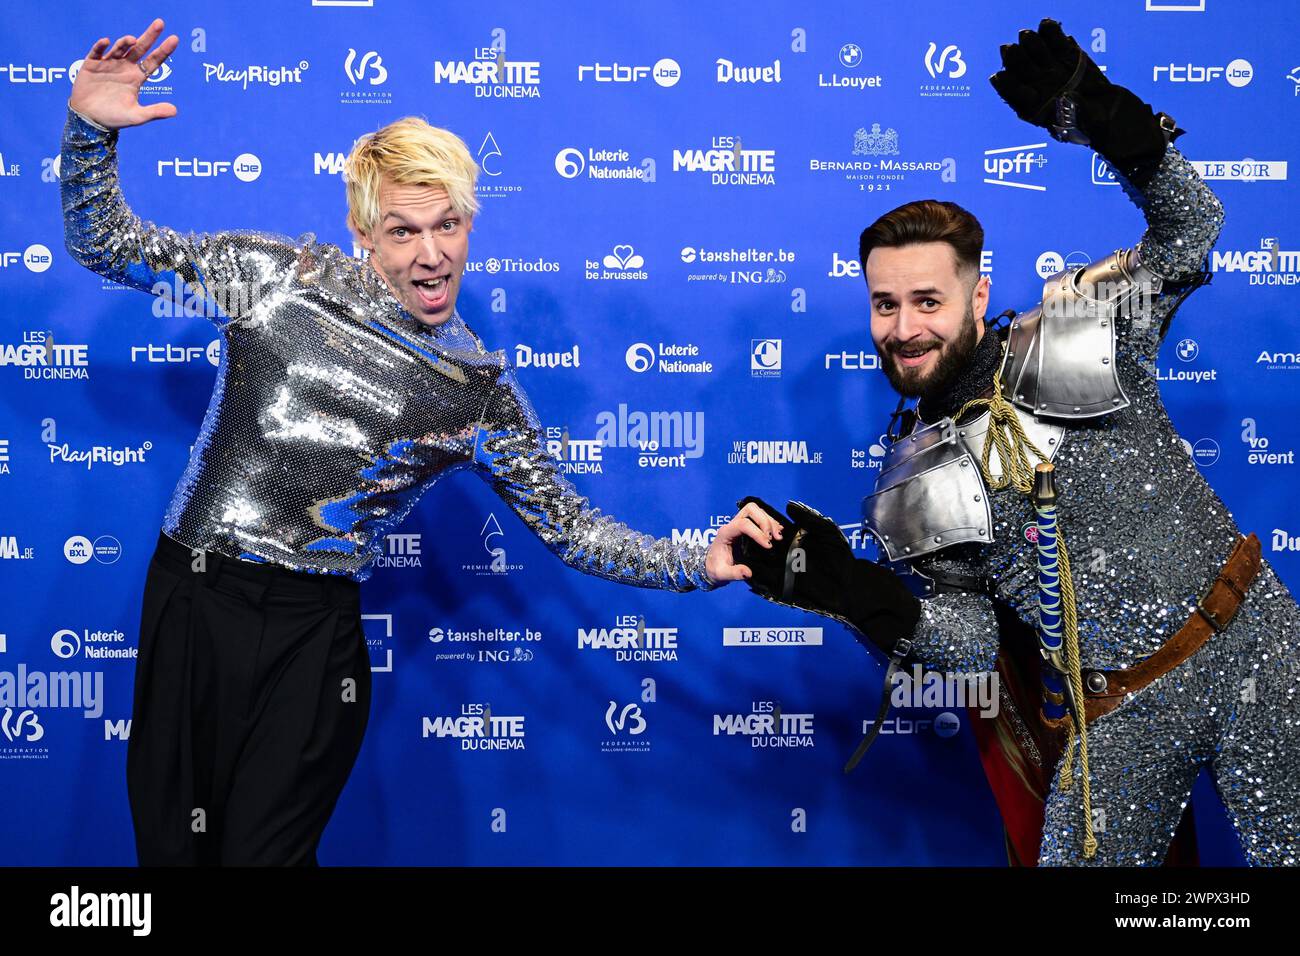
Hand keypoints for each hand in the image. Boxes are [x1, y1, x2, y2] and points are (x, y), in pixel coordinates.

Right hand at [69, 18, 178, 129]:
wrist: (90, 119)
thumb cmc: (114, 117)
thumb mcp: (137, 116)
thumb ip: (154, 112)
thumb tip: (175, 111)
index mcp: (137, 77)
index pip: (153, 61)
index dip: (163, 51)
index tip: (174, 39)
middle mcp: (124, 67)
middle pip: (139, 48)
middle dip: (149, 36)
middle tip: (160, 23)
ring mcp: (108, 64)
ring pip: (119, 49)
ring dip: (125, 43)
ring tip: (132, 40)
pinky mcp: (91, 65)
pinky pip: (96, 53)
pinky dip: (101, 47)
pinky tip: (107, 42)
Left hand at [704, 498, 787, 585]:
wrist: (712, 565)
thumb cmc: (715, 567)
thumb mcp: (721, 574)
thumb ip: (734, 573)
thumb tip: (748, 572)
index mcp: (725, 533)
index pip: (743, 524)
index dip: (758, 533)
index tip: (768, 546)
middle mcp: (732, 524)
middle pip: (750, 509)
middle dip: (765, 521)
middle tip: (774, 538)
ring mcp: (739, 524)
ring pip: (756, 511)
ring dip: (770, 521)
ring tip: (778, 536)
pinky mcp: (747, 527)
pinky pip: (759, 517)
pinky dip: (770, 522)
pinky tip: (777, 533)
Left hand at [989, 17, 1176, 186]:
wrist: (1119, 118)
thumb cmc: (1099, 129)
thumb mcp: (1086, 125)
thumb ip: (1075, 111)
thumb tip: (1066, 97)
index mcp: (1035, 109)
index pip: (1014, 94)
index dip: (1006, 85)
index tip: (1000, 75)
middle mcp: (1041, 90)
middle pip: (1022, 70)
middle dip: (1015, 59)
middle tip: (1011, 48)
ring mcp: (1056, 73)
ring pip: (1037, 54)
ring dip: (1031, 44)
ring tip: (1028, 35)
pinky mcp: (1073, 60)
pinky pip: (1059, 44)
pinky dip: (1053, 34)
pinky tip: (1047, 23)